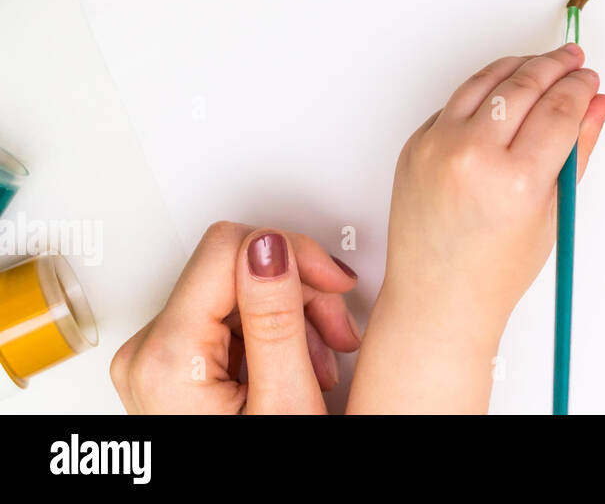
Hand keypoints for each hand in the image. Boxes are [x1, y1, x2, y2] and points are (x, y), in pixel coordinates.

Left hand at [110, 222, 360, 413]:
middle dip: (298, 292)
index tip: (331, 282)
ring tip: (322, 358)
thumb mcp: (285, 401)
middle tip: (337, 331)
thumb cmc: (265, 480)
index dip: (292, 254)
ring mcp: (156, 359)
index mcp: (167, 356)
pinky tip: (297, 363)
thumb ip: (275, 318)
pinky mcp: (170, 365)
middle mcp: (147, 352)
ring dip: (291, 314)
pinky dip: (273, 334)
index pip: (229, 247)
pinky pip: (227, 319)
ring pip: (236, 291)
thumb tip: (269, 245)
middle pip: (234, 270)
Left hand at [348, 43, 604, 412]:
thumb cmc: (496, 269)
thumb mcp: (552, 211)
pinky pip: (456, 102)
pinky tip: (506, 92)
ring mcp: (437, 148)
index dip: (580, 87)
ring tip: (543, 65)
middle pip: (524, 84)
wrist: (437, 297)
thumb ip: (578, 150)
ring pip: (486, 81)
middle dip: (555, 66)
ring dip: (519, 66)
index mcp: (515, 181)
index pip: (560, 109)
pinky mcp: (415, 144)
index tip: (590, 79)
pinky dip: (485, 91)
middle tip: (573, 59)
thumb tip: (600, 105)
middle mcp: (472, 157)